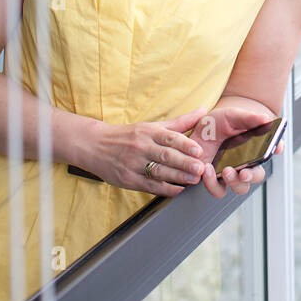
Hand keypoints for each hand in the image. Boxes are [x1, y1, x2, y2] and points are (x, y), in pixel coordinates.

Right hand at [80, 105, 209, 195]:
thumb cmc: (129, 135)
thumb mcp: (152, 125)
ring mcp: (133, 164)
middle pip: (165, 155)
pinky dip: (164, 189)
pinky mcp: (128, 179)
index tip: (199, 150)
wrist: (96, 146)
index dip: (185, 144)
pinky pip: (149, 186)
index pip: (169, 137)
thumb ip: (180, 122)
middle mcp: (141, 147)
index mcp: (148, 132)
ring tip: (193, 180)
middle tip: (200, 168)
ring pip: (158, 171)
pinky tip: (177, 190)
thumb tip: (204, 110)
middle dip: (184, 163)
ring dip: (177, 177)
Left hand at [191, 99, 285, 199]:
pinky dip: (212, 183)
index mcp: (253, 147)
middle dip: (252, 176)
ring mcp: (230, 173)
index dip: (277, 148)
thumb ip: (248, 118)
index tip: (277, 147)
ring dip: (235, 182)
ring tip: (226, 171)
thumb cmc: (217, 123)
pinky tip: (207, 169)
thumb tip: (265, 119)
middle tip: (244, 173)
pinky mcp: (214, 180)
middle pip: (257, 175)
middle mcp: (245, 163)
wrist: (196, 131)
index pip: (271, 149)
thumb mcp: (231, 116)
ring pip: (240, 187)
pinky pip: (217, 189)